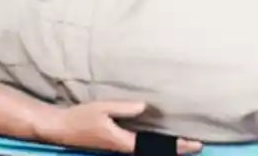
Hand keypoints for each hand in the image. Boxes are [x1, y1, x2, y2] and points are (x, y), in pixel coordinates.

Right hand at [39, 102, 201, 153]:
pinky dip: (154, 144)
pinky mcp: (116, 145)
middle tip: (197, 144)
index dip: (177, 145)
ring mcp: (120, 148)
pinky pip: (140, 147)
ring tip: (182, 142)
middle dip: (176, 149)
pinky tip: (158, 138)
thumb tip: (145, 106)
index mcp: (123, 142)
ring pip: (147, 151)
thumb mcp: (101, 108)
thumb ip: (123, 108)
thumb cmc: (79, 117)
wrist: (61, 128)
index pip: (156, 146)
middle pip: (155, 152)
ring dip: (165, 148)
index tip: (195, 143)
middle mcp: (124, 148)